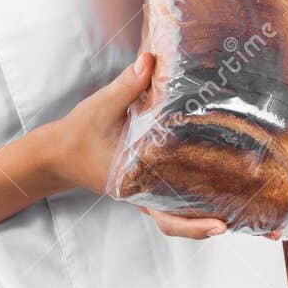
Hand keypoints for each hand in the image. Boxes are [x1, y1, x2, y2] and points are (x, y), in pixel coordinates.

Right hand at [46, 52, 226, 239]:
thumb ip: (127, 84)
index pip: (165, 215)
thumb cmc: (77, 132)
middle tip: (231, 224)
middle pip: (174, 222)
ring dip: (196, 215)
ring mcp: (139, 191)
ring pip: (171, 214)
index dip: (193, 225)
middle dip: (202, 227)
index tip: (220, 226)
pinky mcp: (140, 181)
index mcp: (131, 184)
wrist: (56, 151)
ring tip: (230, 209)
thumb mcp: (101, 106)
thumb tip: (150, 60)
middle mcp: (138, 194)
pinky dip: (185, 198)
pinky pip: (165, 197)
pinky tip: (208, 183)